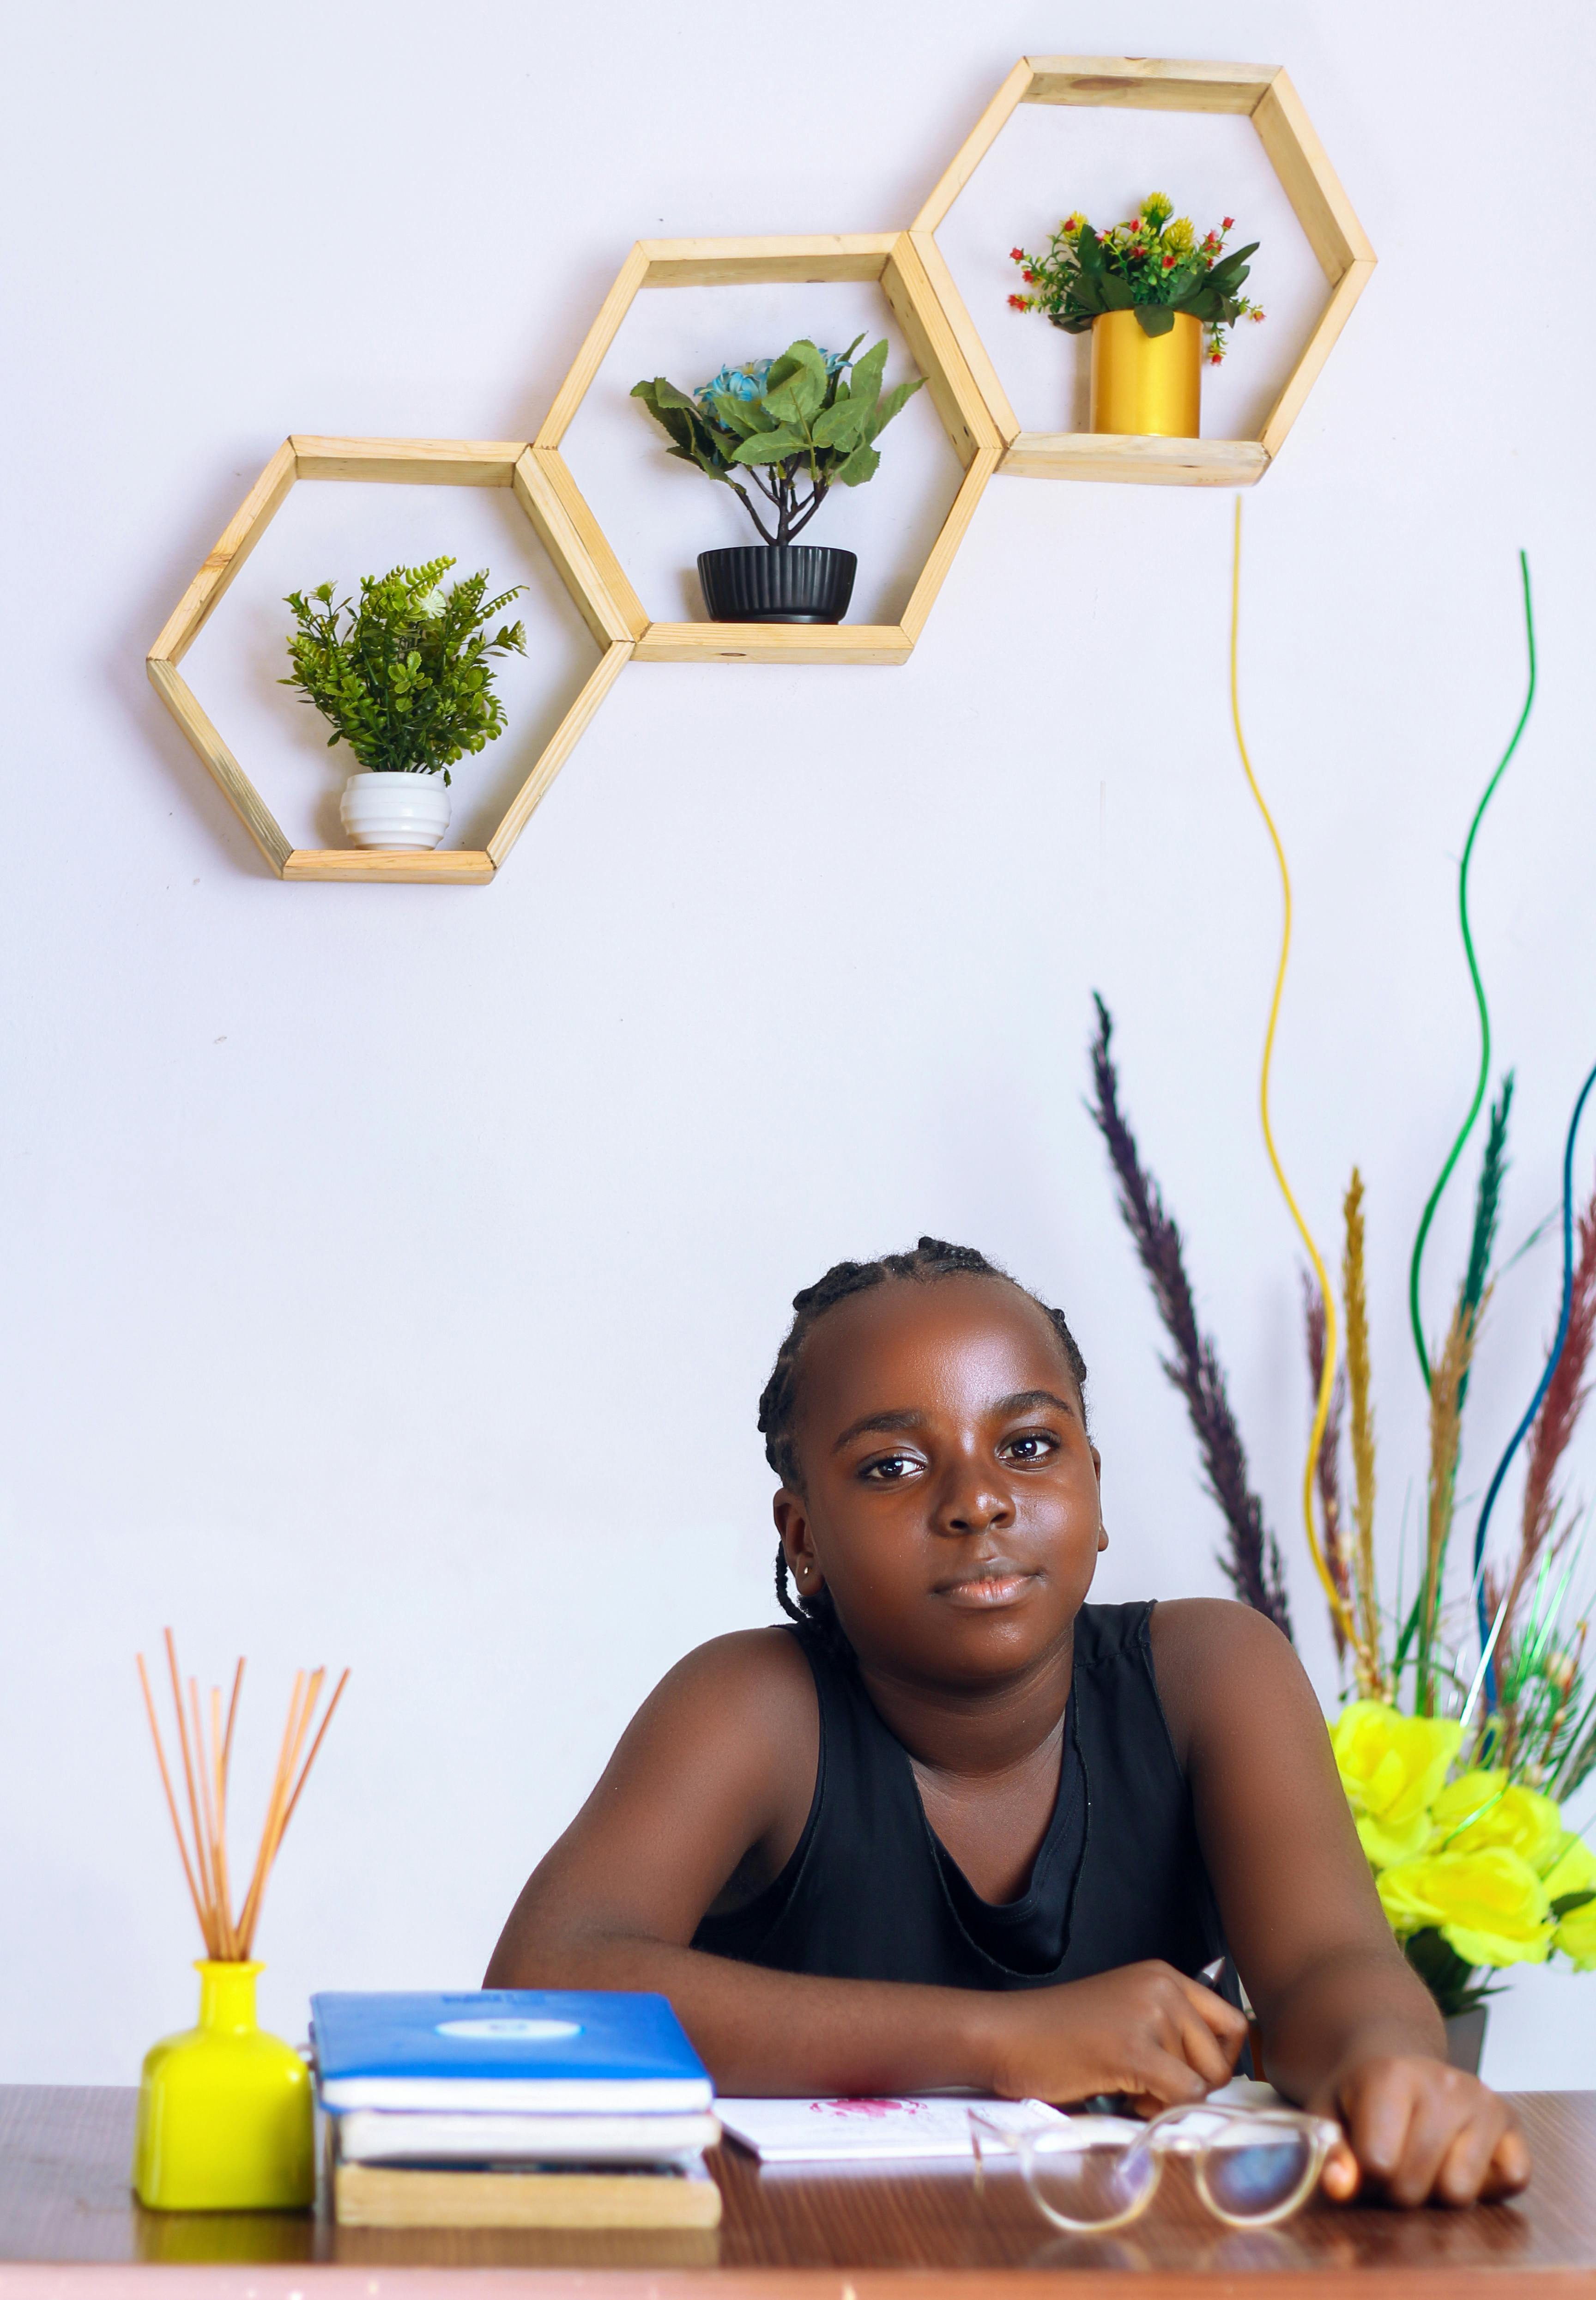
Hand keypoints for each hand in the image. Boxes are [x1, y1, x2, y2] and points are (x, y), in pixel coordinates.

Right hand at [982, 1960, 1247, 2111]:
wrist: (1007, 2034)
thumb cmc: (1060, 2034)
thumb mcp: (1126, 2012)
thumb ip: (1169, 2028)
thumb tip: (1217, 2072)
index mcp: (1163, 1975)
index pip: (1231, 2023)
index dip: (1217, 2061)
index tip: (1187, 2076)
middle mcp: (1162, 1986)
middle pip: (1221, 2059)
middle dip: (1193, 2087)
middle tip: (1149, 2086)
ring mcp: (1149, 2014)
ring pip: (1202, 2083)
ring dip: (1169, 2099)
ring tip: (1127, 2085)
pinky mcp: (1134, 2048)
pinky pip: (1183, 2096)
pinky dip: (1162, 2110)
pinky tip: (1126, 2096)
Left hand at [1318, 2055, 1529, 2207]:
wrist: (1396, 2063)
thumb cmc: (1360, 2098)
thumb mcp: (1328, 2116)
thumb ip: (1328, 2152)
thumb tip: (1340, 2187)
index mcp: (1391, 2074)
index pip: (1378, 2164)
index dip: (1365, 2178)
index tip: (1362, 2159)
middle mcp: (1444, 2082)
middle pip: (1416, 2185)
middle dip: (1397, 2191)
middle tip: (1393, 2164)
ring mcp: (1483, 2099)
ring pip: (1460, 2192)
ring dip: (1438, 2193)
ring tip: (1424, 2162)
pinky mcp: (1512, 2119)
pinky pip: (1513, 2180)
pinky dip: (1487, 2187)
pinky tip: (1461, 2159)